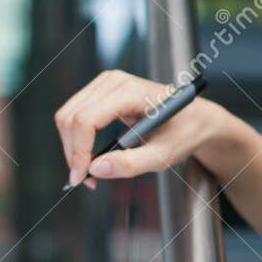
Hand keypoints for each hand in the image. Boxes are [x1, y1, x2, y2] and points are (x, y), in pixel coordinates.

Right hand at [54, 69, 220, 188]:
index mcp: (131, 92)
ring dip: (72, 148)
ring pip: (67, 116)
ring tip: (90, 172)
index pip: (87, 119)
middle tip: (87, 180)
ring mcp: (105, 83)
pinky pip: (75, 115)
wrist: (194, 117)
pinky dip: (76, 140)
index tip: (81, 178)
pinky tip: (91, 158)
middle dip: (73, 152)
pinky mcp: (100, 91)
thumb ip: (131, 164)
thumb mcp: (163, 155)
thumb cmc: (183, 132)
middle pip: (71, 117)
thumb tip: (96, 169)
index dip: (78, 151)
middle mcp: (113, 81)